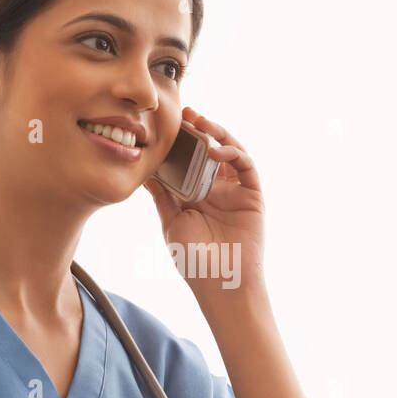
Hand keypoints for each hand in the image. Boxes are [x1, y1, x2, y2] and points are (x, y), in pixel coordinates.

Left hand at [142, 107, 264, 298]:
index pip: (189, 159)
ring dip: (217, 134)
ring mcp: (236, 190)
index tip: (167, 124)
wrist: (220, 284)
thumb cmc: (193, 260)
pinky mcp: (252, 195)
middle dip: (199, 130)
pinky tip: (216, 150)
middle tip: (186, 113)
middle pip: (210, 150)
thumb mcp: (171, 221)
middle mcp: (217, 188)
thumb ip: (162, 194)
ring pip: (230, 152)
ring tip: (201, 123)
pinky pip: (246, 166)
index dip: (181, 141)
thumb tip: (144, 170)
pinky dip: (233, 152)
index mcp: (196, 194)